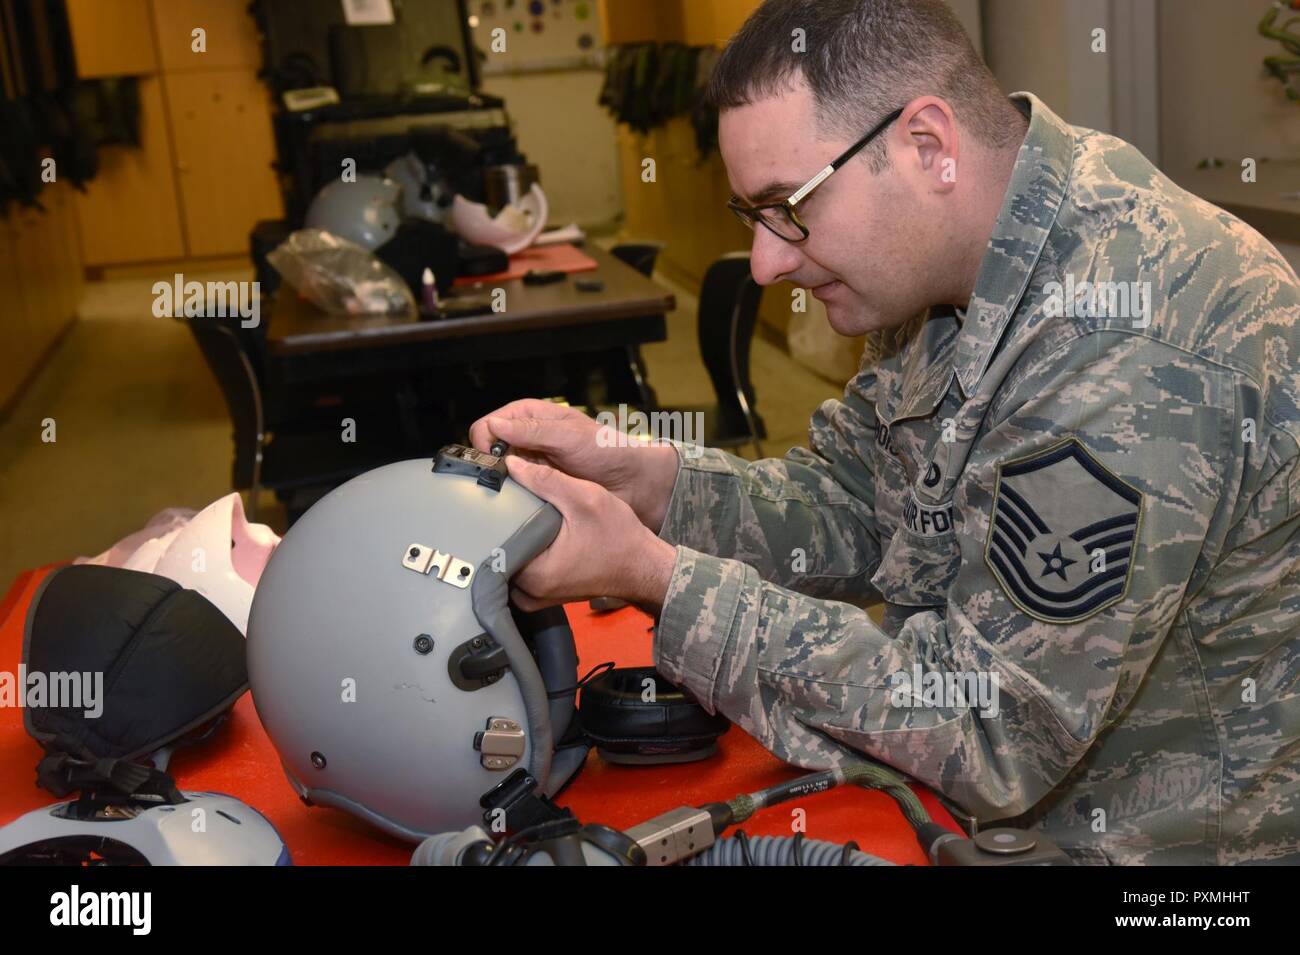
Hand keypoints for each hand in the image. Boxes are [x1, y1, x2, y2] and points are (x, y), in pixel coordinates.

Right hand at [469, 399, 678, 532]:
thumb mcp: (569, 436)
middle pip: (488, 452)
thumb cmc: (609, 449)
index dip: (485, 442)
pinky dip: (515, 500)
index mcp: (529, 417)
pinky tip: (524, 505)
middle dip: (490, 466)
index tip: (495, 460)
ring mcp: (531, 466)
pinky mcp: (538, 488)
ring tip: (515, 495)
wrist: (634, 482)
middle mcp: (526, 440)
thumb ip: (532, 431)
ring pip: (498, 476)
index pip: (487, 426)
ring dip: (502, 485)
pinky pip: (515, 495)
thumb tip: (494, 427)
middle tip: (504, 482)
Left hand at [503, 454, 676, 611]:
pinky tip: (532, 532)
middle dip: (502, 526)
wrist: (643, 566)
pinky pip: (521, 571)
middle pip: (497, 553)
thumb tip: (512, 465)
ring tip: (520, 514)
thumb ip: (546, 480)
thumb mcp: (585, 498)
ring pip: (508, 562)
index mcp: (535, 574)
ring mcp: (535, 597)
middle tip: (509, 502)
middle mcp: (530, 592)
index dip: (493, 516)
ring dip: (513, 537)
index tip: (499, 498)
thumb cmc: (620, 538)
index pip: (494, 542)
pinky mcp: (543, 595)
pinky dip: (524, 551)